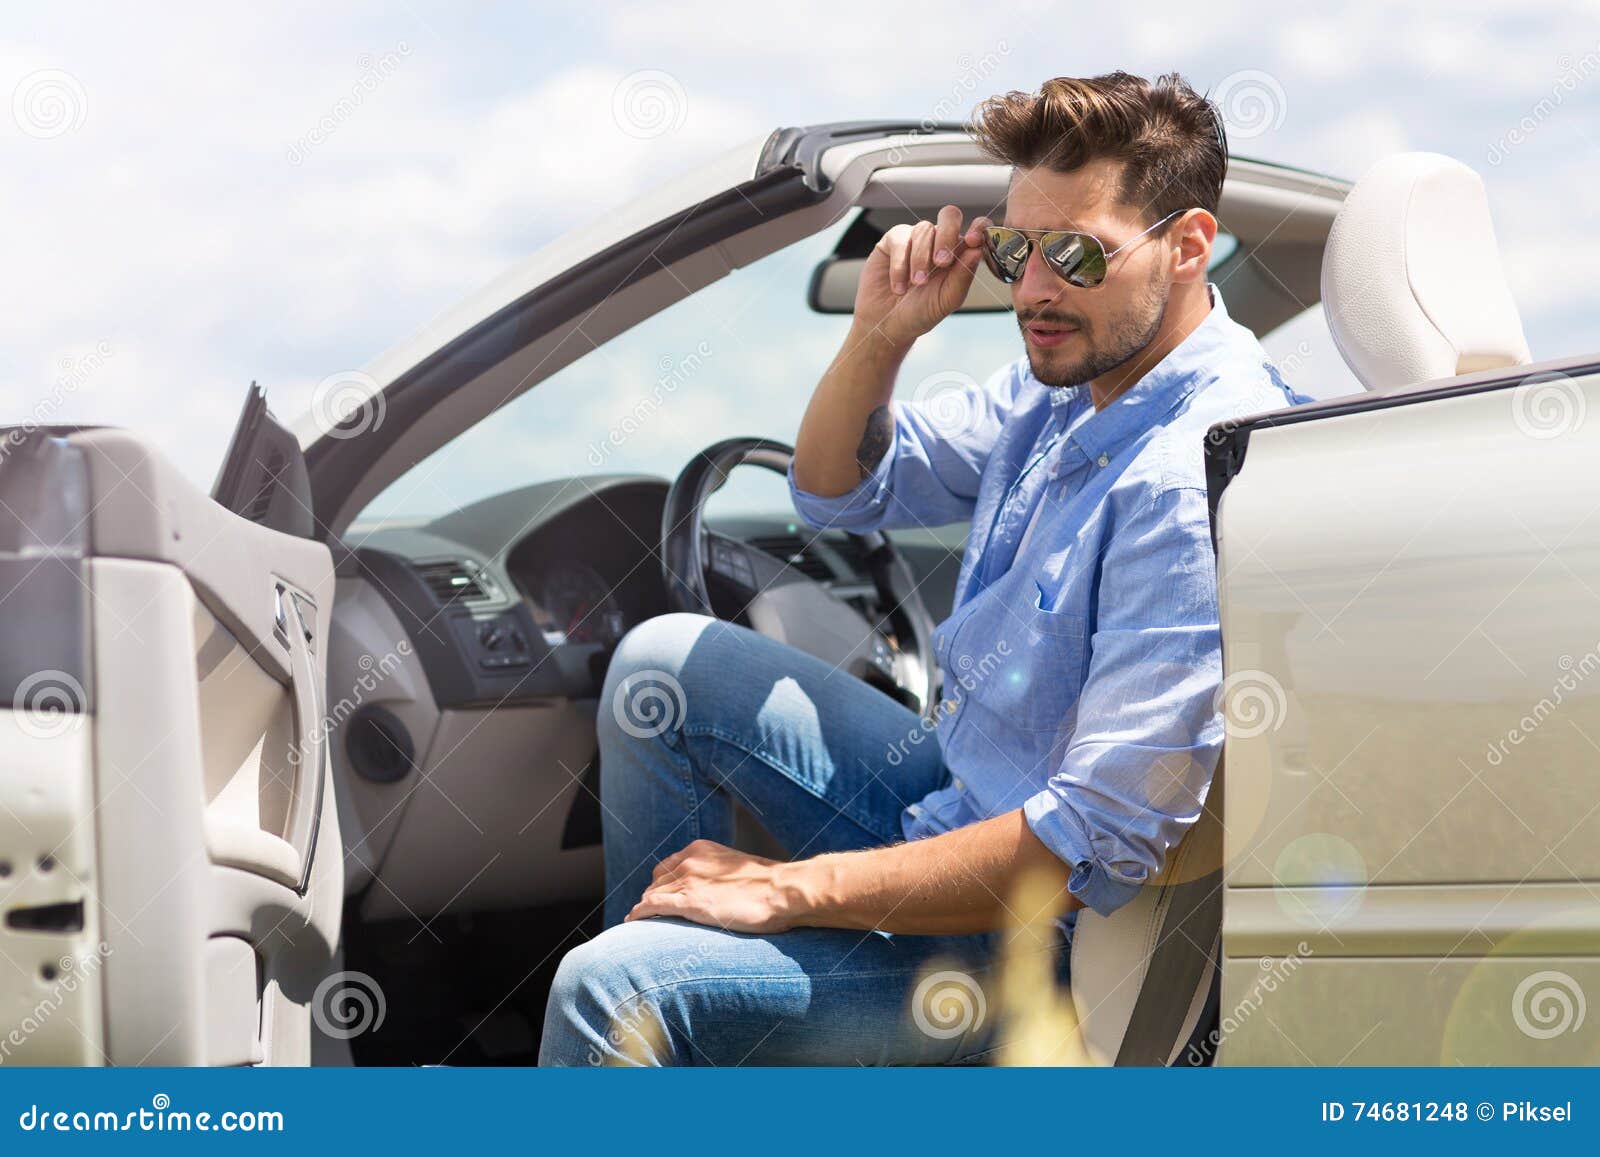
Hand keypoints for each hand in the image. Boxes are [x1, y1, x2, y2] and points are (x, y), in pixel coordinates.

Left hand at [625, 839, 809, 932]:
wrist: (782, 891)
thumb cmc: (769, 886)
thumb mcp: (737, 869)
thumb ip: (719, 875)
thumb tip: (718, 891)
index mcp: (700, 849)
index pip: (668, 866)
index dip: (664, 884)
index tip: (663, 896)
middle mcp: (688, 861)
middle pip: (657, 880)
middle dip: (654, 896)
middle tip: (654, 914)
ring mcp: (687, 880)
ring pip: (651, 894)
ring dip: (646, 908)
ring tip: (641, 922)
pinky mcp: (688, 902)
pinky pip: (652, 906)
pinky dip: (639, 914)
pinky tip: (632, 922)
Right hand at [853, 204, 990, 348]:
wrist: (887, 324)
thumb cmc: (921, 312)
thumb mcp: (947, 299)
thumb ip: (963, 276)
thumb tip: (977, 250)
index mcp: (960, 253)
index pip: (976, 228)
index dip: (978, 227)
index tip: (974, 240)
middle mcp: (940, 240)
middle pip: (950, 216)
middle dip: (947, 237)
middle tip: (941, 263)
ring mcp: (916, 238)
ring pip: (924, 229)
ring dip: (921, 259)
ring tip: (916, 284)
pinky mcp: (893, 240)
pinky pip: (900, 239)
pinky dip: (900, 264)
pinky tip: (899, 286)